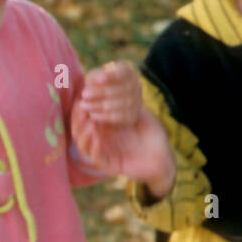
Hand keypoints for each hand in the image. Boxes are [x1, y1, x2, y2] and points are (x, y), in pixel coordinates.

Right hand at [72, 65, 175, 195]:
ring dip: (83, 133)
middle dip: (77, 118)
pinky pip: (98, 159)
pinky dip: (94, 149)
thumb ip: (124, 98)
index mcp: (102, 129)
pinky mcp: (111, 166)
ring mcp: (104, 154)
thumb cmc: (150, 133)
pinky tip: (96, 138)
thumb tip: (112, 76)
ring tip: (87, 121)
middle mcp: (99, 142)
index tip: (83, 95)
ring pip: (84, 145)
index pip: (82, 118)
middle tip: (81, 107)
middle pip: (79, 131)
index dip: (79, 108)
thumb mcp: (135, 113)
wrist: (163, 156)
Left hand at [78, 61, 144, 124]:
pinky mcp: (132, 116)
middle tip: (84, 94)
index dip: (112, 75)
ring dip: (100, 105)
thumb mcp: (94, 77)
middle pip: (121, 89)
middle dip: (101, 92)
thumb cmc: (98, 85)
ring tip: (84, 105)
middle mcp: (136, 85)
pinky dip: (105, 116)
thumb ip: (93, 79)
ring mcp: (137, 101)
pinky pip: (119, 117)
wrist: (110, 103)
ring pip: (120, 104)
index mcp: (128, 71)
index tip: (97, 79)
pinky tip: (92, 115)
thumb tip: (92, 83)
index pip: (124, 71)